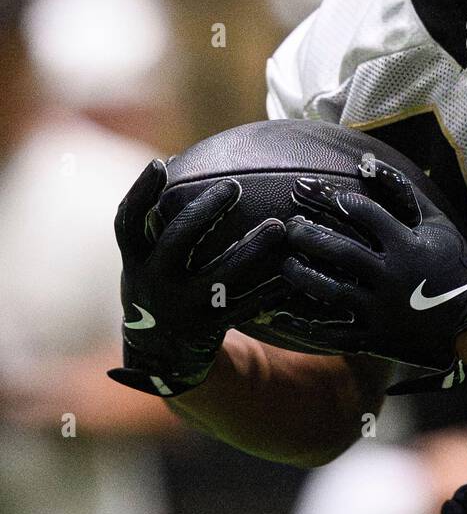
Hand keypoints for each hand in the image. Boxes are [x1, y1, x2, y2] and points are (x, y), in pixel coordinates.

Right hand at [108, 160, 284, 396]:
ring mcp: (184, 307)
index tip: (160, 163)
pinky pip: (247, 305)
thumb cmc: (160, 285)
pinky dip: (271, 290)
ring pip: (220, 275)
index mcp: (135, 261)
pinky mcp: (211, 326)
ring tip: (278, 226)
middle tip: (233, 186)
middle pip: (178, 240)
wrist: (161, 354)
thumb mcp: (146, 259)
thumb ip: (156, 222)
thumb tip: (176, 159)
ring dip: (251, 249)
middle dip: (205, 211)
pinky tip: (293, 271)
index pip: (128, 223)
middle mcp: (154, 283)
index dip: (140, 193)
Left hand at [281, 160, 466, 374]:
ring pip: (332, 291)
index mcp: (407, 245)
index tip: (311, 191)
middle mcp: (392, 276)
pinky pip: (335, 334)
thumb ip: (401, 191)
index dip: (334, 200)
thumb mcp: (435, 222)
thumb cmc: (453, 262)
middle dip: (309, 236)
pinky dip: (306, 325)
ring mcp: (383, 310)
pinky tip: (282, 314)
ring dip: (302, 276)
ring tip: (284, 264)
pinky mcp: (377, 338)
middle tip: (290, 226)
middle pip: (341, 251)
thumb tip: (367, 162)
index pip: (364, 214)